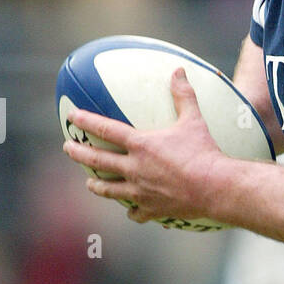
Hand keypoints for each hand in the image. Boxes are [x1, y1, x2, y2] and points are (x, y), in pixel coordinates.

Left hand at [62, 68, 232, 224]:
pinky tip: (131, 212)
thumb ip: (183, 95)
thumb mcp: (193, 120)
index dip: (86, 120)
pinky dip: (132, 212)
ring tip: (90, 184)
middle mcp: (134, 168)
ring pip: (109, 190)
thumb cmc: (204, 152)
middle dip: (79, 153)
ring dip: (97, 186)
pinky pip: (136, 212)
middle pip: (97, 161)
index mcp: (140, 144)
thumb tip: (179, 71)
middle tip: (68, 148)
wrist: (214, 187)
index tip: (72, 116)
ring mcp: (140, 191)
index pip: (105, 129)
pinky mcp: (152, 208)